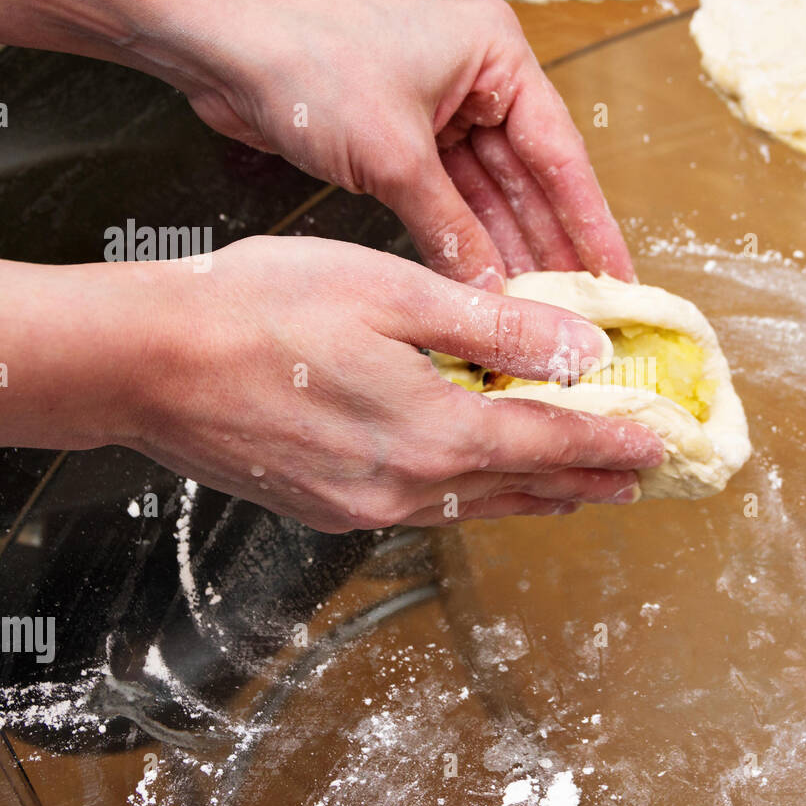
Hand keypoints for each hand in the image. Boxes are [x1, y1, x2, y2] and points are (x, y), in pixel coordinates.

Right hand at [125, 236, 662, 531]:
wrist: (149, 362)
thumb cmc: (263, 309)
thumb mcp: (395, 295)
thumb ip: (497, 329)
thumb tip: (582, 350)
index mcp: (435, 431)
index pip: (551, 442)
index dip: (610, 443)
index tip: (656, 448)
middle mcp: (409, 486)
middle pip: (522, 486)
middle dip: (586, 480)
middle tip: (636, 480)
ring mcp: (367, 505)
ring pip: (477, 506)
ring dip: (535, 496)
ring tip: (578, 492)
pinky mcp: (332, 507)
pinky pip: (427, 510)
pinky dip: (473, 498)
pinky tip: (480, 486)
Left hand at [184, 0, 633, 289]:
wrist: (220, 47)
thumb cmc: (309, 61)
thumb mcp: (397, 156)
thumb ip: (452, 230)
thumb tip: (495, 294)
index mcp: (497, 57)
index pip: (560, 153)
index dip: (590, 223)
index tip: (617, 278)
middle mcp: (477, 82)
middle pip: (528, 180)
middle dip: (548, 246)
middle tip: (581, 310)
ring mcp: (441, 112)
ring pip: (487, 197)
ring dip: (506, 252)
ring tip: (537, 312)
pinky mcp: (404, 141)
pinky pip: (448, 203)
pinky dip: (462, 242)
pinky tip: (485, 286)